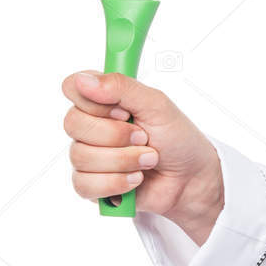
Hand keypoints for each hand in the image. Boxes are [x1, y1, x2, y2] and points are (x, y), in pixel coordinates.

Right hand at [61, 70, 224, 245]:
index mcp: (104, 101)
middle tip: (144, 138)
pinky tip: (135, 180)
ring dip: (123, 160)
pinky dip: (116, 183)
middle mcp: (91, 126)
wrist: (192, 179)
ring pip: (80, 156)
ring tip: (148, 160)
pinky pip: (84, 184)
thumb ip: (121, 87)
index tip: (123, 111)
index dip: (94, 101)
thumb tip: (84, 80)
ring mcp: (88, 156)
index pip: (72, 87)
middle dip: (116, 135)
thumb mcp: (157, 104)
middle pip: (73, 123)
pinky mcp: (91, 185)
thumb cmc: (177, 139)